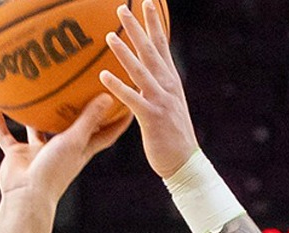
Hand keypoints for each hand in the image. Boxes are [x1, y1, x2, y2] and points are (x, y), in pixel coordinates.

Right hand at [0, 95, 132, 201]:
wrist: (26, 196)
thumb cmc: (55, 172)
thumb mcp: (74, 140)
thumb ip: (89, 119)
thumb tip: (109, 95)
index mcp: (81, 149)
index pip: (105, 133)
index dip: (117, 120)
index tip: (128, 101)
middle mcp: (61, 149)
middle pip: (71, 127)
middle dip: (76, 110)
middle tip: (80, 86)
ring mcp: (39, 153)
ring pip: (36, 129)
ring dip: (33, 115)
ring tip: (32, 91)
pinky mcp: (18, 156)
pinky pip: (6, 136)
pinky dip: (0, 125)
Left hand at [99, 0, 197, 177]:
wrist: (184, 162)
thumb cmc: (171, 136)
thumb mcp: (166, 105)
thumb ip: (154, 88)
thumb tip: (141, 76)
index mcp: (170, 81)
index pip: (162, 45)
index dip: (153, 23)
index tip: (147, 2)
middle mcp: (167, 86)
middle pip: (151, 51)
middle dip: (137, 27)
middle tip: (122, 7)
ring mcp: (160, 100)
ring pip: (140, 71)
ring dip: (125, 51)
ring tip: (109, 35)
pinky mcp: (151, 117)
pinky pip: (131, 98)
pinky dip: (118, 85)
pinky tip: (104, 75)